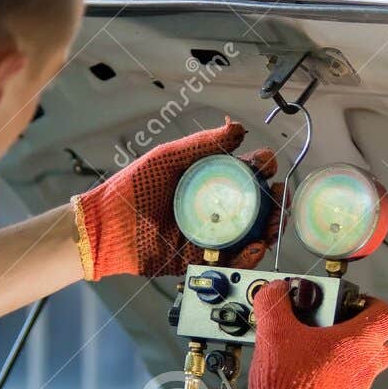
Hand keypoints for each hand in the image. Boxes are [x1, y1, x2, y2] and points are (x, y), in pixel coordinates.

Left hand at [73, 119, 280, 279]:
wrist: (108, 226)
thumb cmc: (134, 188)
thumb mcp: (168, 159)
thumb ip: (202, 144)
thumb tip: (236, 128)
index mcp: (208, 179)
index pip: (246, 171)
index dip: (262, 168)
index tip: (268, 167)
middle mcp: (213, 206)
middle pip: (256, 204)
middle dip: (274, 202)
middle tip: (279, 200)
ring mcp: (210, 233)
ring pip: (250, 233)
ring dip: (268, 230)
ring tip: (272, 226)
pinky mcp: (202, 258)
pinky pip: (231, 260)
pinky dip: (248, 256)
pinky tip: (254, 247)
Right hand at [244, 282, 387, 388]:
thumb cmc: (285, 385)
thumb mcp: (273, 331)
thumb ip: (274, 301)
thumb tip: (275, 291)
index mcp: (357, 345)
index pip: (387, 316)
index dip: (373, 305)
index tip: (355, 304)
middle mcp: (365, 372)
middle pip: (381, 347)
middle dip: (362, 336)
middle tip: (334, 332)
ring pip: (362, 374)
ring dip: (344, 365)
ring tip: (311, 362)